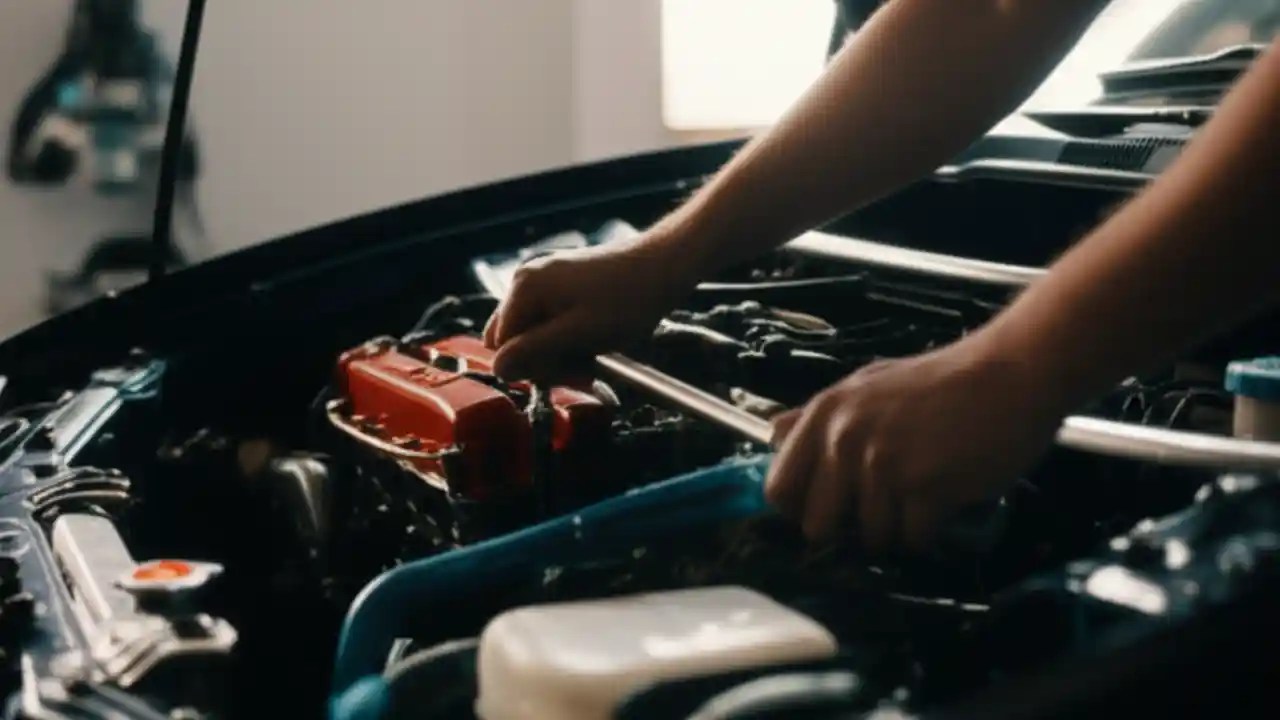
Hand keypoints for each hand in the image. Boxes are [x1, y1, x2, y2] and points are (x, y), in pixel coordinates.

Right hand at [484, 231, 699, 380]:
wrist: (663, 266)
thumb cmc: (627, 299)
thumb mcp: (578, 334)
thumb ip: (534, 351)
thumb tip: (497, 368)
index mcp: (525, 288)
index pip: (500, 346)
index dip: (529, 367)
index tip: (564, 373)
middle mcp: (526, 280)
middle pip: (513, 339)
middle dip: (544, 360)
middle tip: (581, 368)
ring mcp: (544, 281)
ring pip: (534, 334)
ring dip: (559, 353)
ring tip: (592, 356)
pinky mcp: (562, 285)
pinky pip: (551, 323)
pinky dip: (568, 339)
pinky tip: (593, 343)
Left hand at [766, 337, 1063, 553]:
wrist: (1011, 373)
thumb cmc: (944, 381)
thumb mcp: (868, 385)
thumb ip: (818, 416)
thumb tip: (771, 434)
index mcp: (825, 413)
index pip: (779, 489)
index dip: (803, 508)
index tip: (831, 509)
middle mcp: (845, 439)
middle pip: (818, 526)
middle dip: (849, 529)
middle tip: (882, 510)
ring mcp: (883, 465)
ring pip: (870, 538)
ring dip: (898, 529)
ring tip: (923, 496)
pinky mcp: (925, 489)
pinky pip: (913, 540)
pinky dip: (930, 532)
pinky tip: (945, 503)